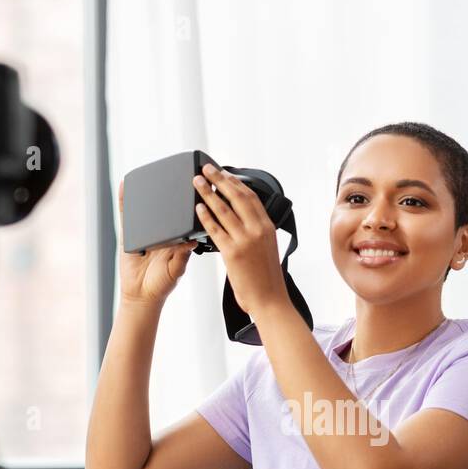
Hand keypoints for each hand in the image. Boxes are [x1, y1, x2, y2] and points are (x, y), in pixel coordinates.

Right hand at [117, 177, 196, 307]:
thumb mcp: (175, 270)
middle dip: (170, 193)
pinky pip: (126, 215)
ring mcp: (145, 231)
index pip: (183, 218)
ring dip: (148, 192)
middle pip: (165, 208)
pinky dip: (124, 200)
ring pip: (146, 208)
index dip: (189, 204)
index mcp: (176, 239)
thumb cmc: (161, 284)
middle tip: (178, 175)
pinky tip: (124, 185)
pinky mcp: (129, 234)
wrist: (141, 294)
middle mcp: (161, 232)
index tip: (196, 189)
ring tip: (153, 173)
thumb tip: (192, 241)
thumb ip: (182, 256)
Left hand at [193, 163, 290, 314]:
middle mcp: (258, 230)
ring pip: (224, 210)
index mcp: (267, 227)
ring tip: (197, 182)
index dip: (236, 183)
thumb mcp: (267, 248)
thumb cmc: (267, 279)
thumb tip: (242, 221)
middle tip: (206, 169)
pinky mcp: (233, 252)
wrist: (269, 299)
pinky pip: (215, 229)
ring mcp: (245, 240)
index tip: (225, 173)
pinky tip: (198, 208)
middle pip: (237, 197)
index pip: (251, 197)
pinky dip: (206, 216)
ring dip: (208, 193)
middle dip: (220, 180)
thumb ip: (256, 232)